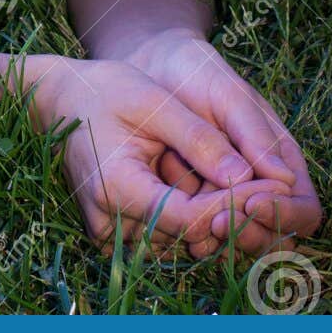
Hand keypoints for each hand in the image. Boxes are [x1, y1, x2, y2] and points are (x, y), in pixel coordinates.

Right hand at [0, 44, 263, 255]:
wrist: (57, 99)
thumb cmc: (104, 89)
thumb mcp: (153, 101)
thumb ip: (199, 139)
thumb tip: (248, 177)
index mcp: (116, 187)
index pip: (191, 218)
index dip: (234, 208)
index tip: (271, 188)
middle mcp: (110, 222)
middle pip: (189, 237)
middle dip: (233, 216)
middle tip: (274, 193)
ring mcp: (110, 232)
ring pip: (180, 243)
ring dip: (216, 222)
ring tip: (254, 194)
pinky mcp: (115, 232)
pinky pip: (165, 237)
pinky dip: (194, 221)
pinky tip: (220, 197)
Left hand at [126, 30, 320, 255]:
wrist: (149, 69)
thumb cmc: (195, 72)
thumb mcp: (226, 93)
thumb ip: (253, 132)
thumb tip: (283, 180)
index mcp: (281, 160)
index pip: (304, 208)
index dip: (284, 214)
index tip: (251, 202)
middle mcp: (259, 186)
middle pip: (274, 237)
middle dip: (250, 235)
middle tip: (217, 223)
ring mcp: (227, 198)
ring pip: (239, 241)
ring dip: (221, 240)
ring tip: (196, 225)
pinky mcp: (195, 203)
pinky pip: (204, 234)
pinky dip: (195, 235)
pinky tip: (176, 223)